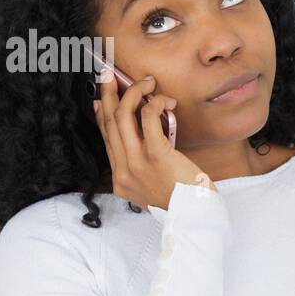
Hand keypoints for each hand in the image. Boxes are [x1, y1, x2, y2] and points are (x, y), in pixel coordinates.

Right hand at [93, 72, 211, 210]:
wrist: (194, 220)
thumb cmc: (183, 204)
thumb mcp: (155, 189)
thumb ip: (145, 170)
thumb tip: (146, 140)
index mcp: (121, 179)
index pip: (106, 140)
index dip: (102, 116)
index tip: (101, 99)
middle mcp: (123, 170)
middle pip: (110, 124)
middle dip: (109, 96)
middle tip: (110, 75)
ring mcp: (136, 163)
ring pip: (122, 117)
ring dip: (132, 93)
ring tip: (145, 82)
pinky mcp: (156, 155)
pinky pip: (148, 119)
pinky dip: (155, 103)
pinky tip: (165, 100)